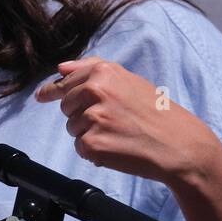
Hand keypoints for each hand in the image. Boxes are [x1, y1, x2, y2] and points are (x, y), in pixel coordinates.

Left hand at [33, 56, 215, 184]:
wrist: (180, 144)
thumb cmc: (158, 113)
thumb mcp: (128, 80)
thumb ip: (92, 69)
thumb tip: (60, 68)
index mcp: (102, 72)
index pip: (65, 82)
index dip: (54, 92)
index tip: (42, 96)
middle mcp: (95, 91)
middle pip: (66, 107)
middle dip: (81, 115)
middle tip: (111, 121)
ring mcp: (92, 118)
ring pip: (73, 129)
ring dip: (89, 134)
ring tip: (119, 134)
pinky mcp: (92, 144)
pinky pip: (81, 148)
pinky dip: (95, 152)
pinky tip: (117, 148)